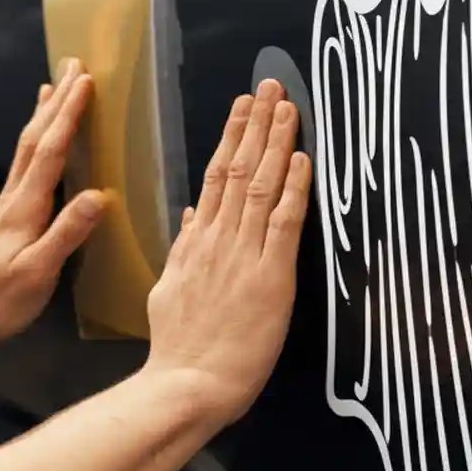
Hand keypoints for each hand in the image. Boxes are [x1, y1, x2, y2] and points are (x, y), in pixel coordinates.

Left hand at [0, 58, 106, 344]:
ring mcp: (10, 203)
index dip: (69, 114)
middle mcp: (15, 196)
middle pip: (36, 137)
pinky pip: (27, 162)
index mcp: (26, 206)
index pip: (51, 150)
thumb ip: (68, 233)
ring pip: (28, 146)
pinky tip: (41, 139)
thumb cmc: (2, 301)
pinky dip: (37, 138)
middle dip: (57, 100)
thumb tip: (99, 196)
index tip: (85, 81)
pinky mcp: (10, 214)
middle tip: (74, 64)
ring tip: (54, 85)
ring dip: (44, 113)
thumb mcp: (40, 271)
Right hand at [144, 79, 312, 423]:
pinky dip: (293, 188)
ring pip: (260, 185)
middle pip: (238, 169)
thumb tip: (191, 215)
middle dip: (256, 124)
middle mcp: (218, 239)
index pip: (216, 177)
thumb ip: (184, 249)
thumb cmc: (180, 347)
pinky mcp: (270, 276)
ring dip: (275, 142)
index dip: (233, 137)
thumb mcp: (169, 290)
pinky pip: (283, 223)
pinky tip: (302, 158)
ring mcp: (243, 254)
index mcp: (196, 242)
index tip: (244, 107)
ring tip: (286, 106)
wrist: (186, 385)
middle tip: (270, 85)